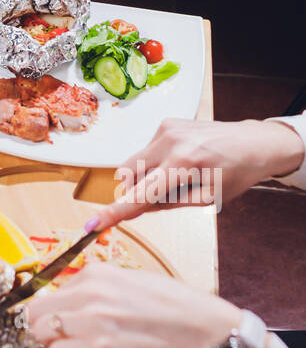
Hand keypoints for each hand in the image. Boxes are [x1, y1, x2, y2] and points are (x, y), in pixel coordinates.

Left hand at [24, 262, 240, 347]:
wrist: (206, 333)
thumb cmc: (178, 309)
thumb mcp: (133, 281)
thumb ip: (100, 287)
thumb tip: (73, 300)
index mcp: (97, 273)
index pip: (50, 292)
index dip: (57, 312)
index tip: (69, 323)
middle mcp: (90, 293)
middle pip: (36, 314)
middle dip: (48, 329)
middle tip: (70, 340)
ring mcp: (93, 321)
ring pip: (43, 336)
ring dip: (59, 346)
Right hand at [85, 117, 305, 232]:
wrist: (255, 142)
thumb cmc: (236, 174)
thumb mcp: (207, 199)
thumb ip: (168, 203)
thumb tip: (136, 208)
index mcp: (183, 164)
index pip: (141, 194)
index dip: (115, 212)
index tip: (92, 224)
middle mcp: (169, 141)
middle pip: (128, 174)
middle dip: (135, 189)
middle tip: (160, 197)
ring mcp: (165, 128)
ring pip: (135, 162)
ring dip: (147, 175)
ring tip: (179, 175)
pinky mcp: (166, 122)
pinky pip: (147, 150)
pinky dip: (156, 162)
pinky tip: (181, 161)